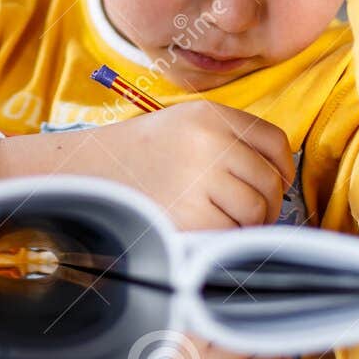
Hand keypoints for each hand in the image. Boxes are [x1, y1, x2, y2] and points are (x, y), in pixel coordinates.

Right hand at [0, 100, 294, 230]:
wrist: (81, 180)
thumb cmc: (132, 161)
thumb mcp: (180, 128)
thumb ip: (228, 141)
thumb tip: (277, 177)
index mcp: (209, 115)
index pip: (274, 143)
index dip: (277, 170)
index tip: (268, 185)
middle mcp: (212, 141)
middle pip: (270, 182)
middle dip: (262, 205)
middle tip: (235, 215)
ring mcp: (204, 178)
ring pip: (258, 212)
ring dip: (245, 227)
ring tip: (213, 225)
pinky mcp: (195, 216)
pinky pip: (234, 236)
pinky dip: (224, 243)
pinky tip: (199, 236)